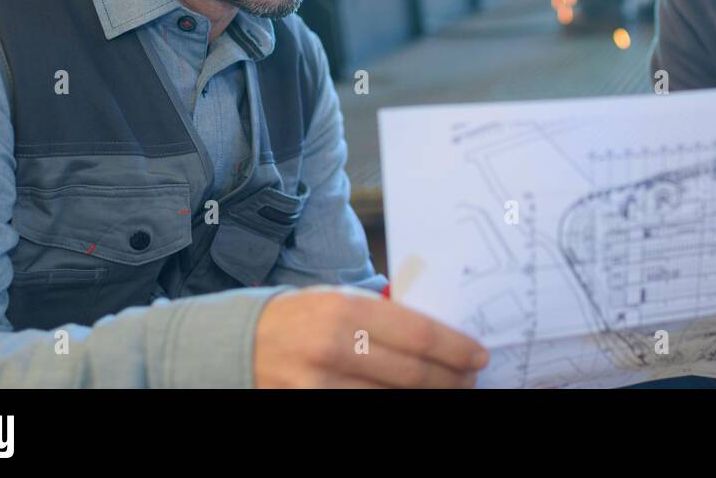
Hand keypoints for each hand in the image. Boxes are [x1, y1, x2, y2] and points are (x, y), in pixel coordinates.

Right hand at [253, 288, 488, 387]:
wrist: (238, 343)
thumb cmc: (300, 317)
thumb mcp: (339, 300)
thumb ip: (383, 315)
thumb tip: (437, 335)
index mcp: (345, 308)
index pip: (417, 333)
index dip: (454, 348)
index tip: (478, 355)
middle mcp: (333, 346)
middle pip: (411, 373)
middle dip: (450, 379)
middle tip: (470, 379)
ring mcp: (319, 384)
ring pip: (393, 400)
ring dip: (428, 397)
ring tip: (448, 391)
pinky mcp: (308, 407)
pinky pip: (363, 414)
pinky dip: (395, 408)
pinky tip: (412, 403)